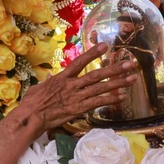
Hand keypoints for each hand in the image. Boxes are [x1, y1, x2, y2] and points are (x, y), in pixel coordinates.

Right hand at [16, 42, 135, 135]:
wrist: (31, 117)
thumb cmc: (31, 104)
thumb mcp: (38, 88)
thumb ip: (47, 82)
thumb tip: (50, 77)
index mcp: (62, 78)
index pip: (79, 62)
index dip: (92, 53)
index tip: (105, 46)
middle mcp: (71, 85)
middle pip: (96, 75)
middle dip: (114, 69)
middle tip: (130, 64)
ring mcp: (76, 97)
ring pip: (100, 88)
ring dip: (118, 83)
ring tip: (132, 78)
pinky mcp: (78, 109)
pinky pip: (98, 102)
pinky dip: (110, 99)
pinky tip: (122, 96)